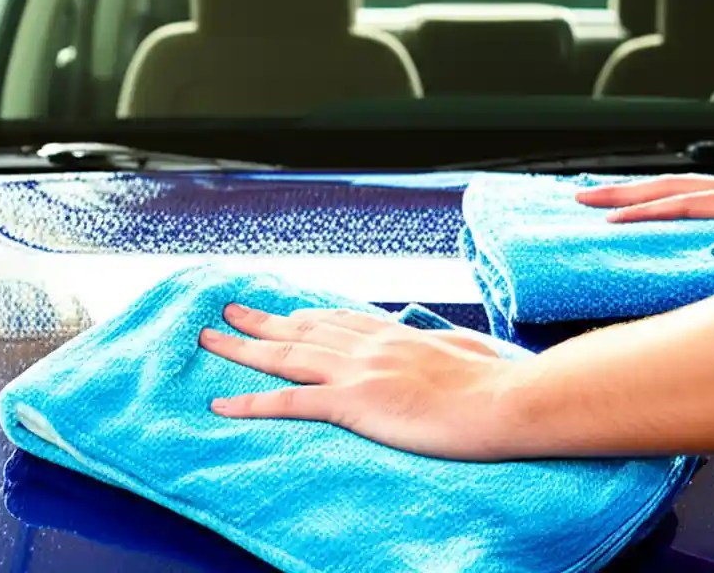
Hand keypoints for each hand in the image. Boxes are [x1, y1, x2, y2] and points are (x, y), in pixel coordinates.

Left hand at [200, 304, 516, 460]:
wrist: (504, 400)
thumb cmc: (497, 382)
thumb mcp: (469, 353)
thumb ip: (449, 347)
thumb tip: (454, 346)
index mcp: (395, 335)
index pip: (337, 321)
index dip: (302, 316)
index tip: (279, 312)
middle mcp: (369, 345)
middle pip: (301, 330)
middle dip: (259, 322)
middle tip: (227, 311)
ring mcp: (358, 371)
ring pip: (284, 356)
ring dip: (241, 348)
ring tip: (209, 340)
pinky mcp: (354, 401)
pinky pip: (290, 401)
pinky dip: (251, 402)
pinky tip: (222, 402)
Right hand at [574, 175, 713, 246]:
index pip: (685, 202)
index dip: (646, 211)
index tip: (611, 222)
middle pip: (666, 185)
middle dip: (621, 193)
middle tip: (581, 199)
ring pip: (670, 186)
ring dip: (631, 191)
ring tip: (594, 197)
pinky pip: (683, 196)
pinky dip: (653, 197)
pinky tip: (636, 206)